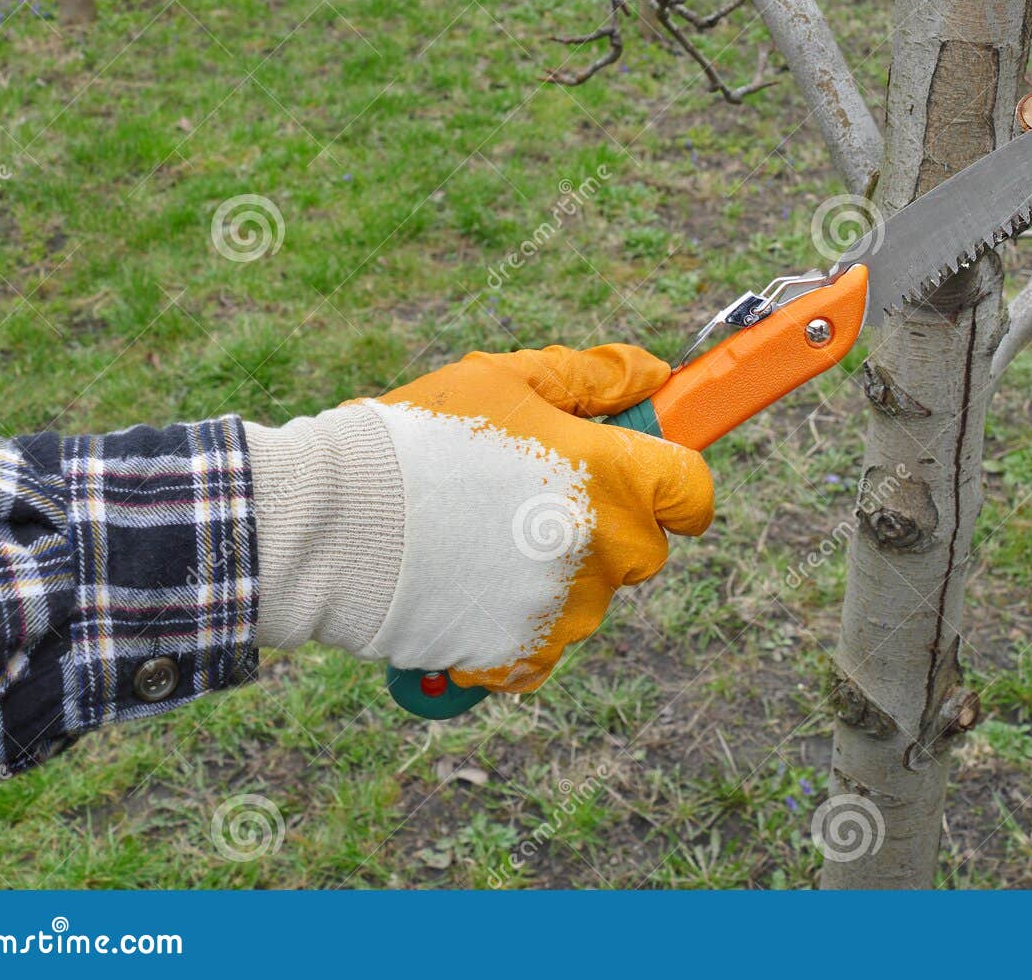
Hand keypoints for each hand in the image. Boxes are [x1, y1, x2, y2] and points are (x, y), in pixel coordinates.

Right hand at [247, 345, 713, 692]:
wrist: (337, 521)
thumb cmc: (422, 436)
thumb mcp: (507, 379)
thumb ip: (591, 377)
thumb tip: (653, 376)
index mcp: (614, 478)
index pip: (694, 492)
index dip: (678, 483)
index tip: (653, 476)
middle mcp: (606, 550)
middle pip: (645, 546)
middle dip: (608, 523)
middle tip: (534, 495)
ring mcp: (569, 610)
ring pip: (592, 594)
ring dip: (560, 571)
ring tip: (482, 534)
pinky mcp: (526, 654)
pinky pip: (546, 643)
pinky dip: (519, 621)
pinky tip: (471, 584)